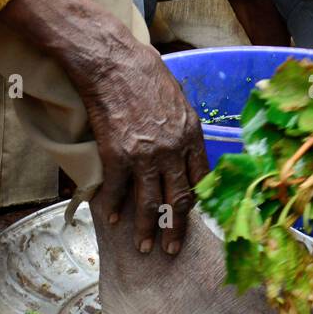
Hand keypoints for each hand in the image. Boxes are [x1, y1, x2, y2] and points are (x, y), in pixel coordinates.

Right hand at [83, 43, 209, 255]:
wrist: (114, 64)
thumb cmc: (147, 75)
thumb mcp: (179, 100)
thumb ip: (183, 129)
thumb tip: (183, 149)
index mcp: (192, 135)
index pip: (201, 179)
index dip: (197, 203)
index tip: (193, 217)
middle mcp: (172, 150)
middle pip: (179, 199)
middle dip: (176, 228)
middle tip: (171, 249)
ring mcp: (145, 155)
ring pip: (149, 203)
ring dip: (146, 229)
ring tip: (143, 247)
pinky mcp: (117, 155)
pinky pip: (117, 190)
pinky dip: (112, 206)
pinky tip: (110, 218)